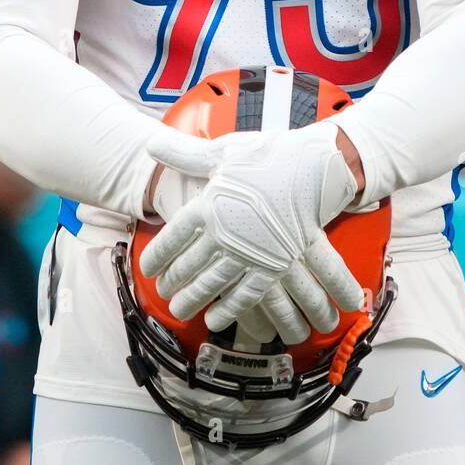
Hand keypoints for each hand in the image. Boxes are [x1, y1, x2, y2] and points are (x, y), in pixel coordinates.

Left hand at [141, 122, 365, 344]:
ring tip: (179, 310)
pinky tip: (215, 319)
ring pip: (212, 284)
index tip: (149, 268)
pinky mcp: (274, 264)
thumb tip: (151, 144)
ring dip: (193, 299)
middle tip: (163, 292)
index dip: (158, 256)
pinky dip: (228, 309)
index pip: (173, 237)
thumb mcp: (223, 152)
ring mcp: (248, 251)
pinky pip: (246, 294)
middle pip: (189, 264)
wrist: (314, 167)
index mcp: (208, 204)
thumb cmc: (268, 156)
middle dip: (173, 281)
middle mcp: (224, 232)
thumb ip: (186, 155)